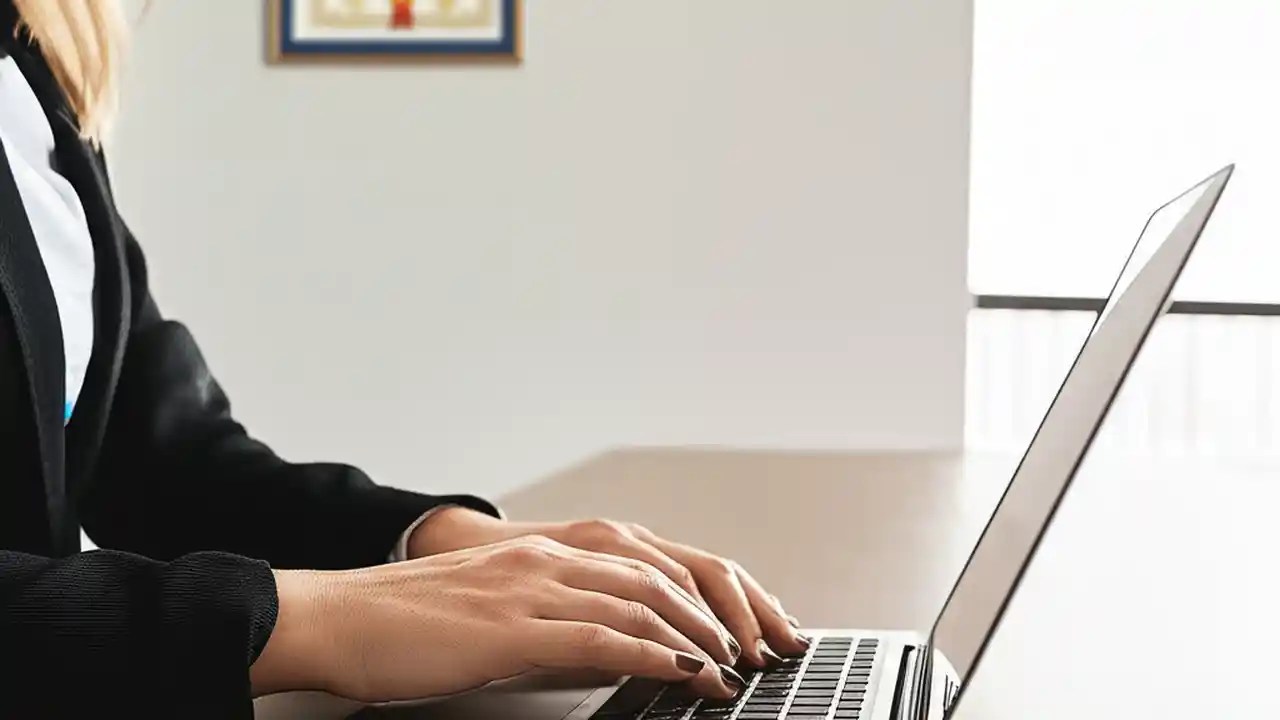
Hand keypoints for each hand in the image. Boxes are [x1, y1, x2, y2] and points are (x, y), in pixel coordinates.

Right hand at [410, 508, 809, 668]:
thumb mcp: (487, 611)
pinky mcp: (514, 627)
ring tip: (731, 667)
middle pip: (657, 577)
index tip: (730, 626)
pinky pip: (604, 637)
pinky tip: (685, 672)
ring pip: (641, 603)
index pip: (641, 566)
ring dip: (697, 637)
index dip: (695, 595)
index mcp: (539, 554)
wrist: (335, 619)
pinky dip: (656, 655)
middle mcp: (545, 561)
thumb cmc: (401, 624)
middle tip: (749, 649)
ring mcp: (531, 589)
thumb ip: (544, 618)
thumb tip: (598, 648)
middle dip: (714, 614)